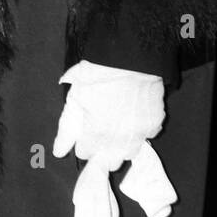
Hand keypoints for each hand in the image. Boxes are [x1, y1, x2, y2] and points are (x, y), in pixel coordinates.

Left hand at [52, 60, 174, 216]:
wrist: (129, 56)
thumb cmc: (96, 75)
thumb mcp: (73, 99)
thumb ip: (66, 129)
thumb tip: (59, 152)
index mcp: (96, 137)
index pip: (86, 155)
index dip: (82, 142)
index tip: (83, 131)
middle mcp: (119, 142)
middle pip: (108, 160)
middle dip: (101, 149)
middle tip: (99, 127)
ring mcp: (141, 135)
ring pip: (128, 151)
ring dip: (120, 143)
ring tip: (115, 121)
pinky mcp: (156, 124)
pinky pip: (146, 136)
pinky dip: (138, 130)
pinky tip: (132, 113)